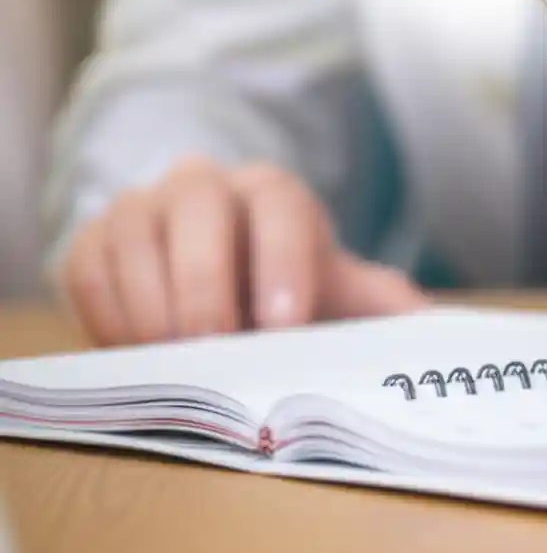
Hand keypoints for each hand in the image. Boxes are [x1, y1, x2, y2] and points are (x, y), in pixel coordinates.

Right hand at [58, 157, 428, 345]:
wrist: (220, 276)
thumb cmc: (293, 292)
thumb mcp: (346, 298)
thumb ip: (393, 315)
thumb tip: (451, 341)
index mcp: (276, 195)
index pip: (282, 207)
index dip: (284, 260)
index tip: (286, 323)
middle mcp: (206, 187)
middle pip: (199, 210)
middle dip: (207, 284)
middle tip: (215, 350)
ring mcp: (144, 209)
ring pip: (135, 235)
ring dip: (154, 305)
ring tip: (176, 365)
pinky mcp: (95, 243)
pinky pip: (89, 267)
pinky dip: (110, 315)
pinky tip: (139, 357)